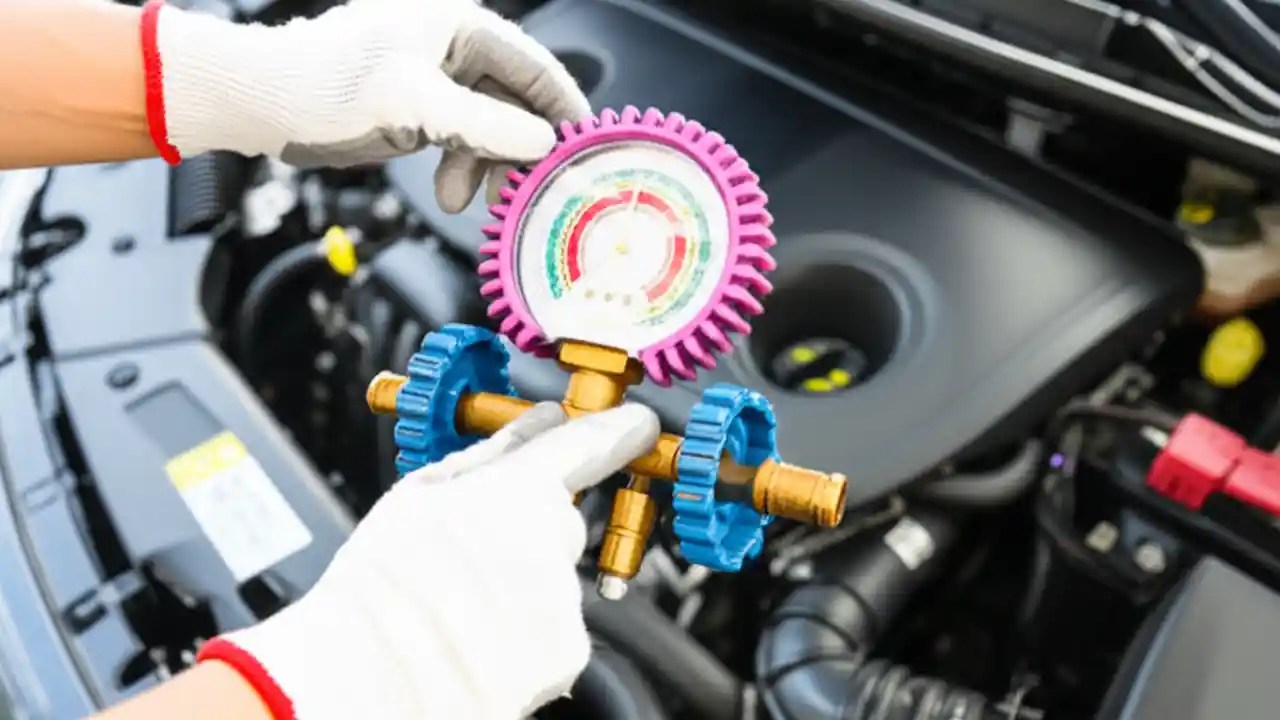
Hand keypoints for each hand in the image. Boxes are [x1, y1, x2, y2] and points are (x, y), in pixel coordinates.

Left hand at [148, 0, 589, 210]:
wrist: (262, 101)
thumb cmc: (323, 85)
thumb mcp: (414, 105)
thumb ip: (483, 124)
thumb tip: (541, 141)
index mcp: (457, 22)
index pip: (532, 66)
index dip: (562, 110)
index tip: (585, 150)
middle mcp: (452, 43)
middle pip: (514, 101)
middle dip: (517, 150)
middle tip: (528, 191)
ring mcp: (435, 75)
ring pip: (488, 125)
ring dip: (484, 167)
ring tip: (466, 199)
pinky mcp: (418, 104)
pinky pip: (460, 137)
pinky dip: (460, 167)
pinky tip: (449, 193)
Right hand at [195, 403, 659, 718]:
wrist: (379, 684)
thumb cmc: (384, 591)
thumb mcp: (419, 496)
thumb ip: (490, 453)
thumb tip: (535, 423)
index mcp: (521, 489)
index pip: (591, 444)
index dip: (619, 430)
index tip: (636, 424)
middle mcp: (556, 540)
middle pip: (560, 522)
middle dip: (526, 532)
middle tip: (467, 554)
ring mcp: (565, 598)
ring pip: (548, 580)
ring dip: (514, 587)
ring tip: (456, 607)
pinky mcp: (568, 651)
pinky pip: (550, 630)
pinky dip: (521, 634)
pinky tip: (477, 641)